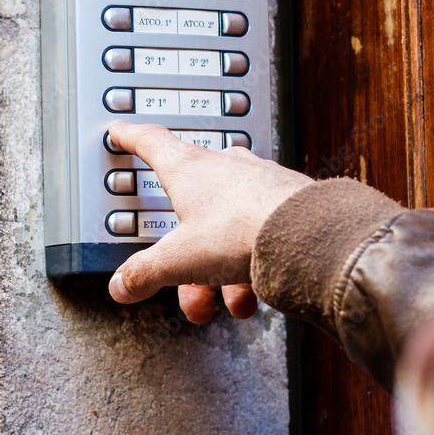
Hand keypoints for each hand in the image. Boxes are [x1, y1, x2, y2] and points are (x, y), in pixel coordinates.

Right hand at [107, 121, 311, 322]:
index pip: (152, 143)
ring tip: (222, 302)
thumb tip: (123, 284)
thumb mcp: (180, 260)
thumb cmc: (246, 228)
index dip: (133, 138)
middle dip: (183, 254)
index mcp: (189, 169)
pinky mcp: (285, 203)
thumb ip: (145, 272)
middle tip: (180, 283)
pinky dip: (249, 266)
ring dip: (218, 271)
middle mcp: (224, 168)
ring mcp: (258, 183)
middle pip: (189, 209)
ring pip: (224, 229)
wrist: (311, 236)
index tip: (122, 132)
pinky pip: (256, 236)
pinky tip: (252, 293)